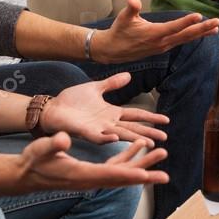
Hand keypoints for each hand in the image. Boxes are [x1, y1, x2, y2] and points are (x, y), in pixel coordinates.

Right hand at [16, 133, 168, 191]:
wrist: (26, 174)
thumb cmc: (33, 162)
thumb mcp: (40, 151)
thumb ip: (53, 145)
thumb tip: (63, 138)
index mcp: (82, 175)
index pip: (110, 176)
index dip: (129, 176)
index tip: (147, 176)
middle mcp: (91, 180)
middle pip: (123, 178)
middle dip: (144, 175)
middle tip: (166, 175)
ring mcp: (92, 177)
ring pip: (123, 172)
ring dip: (142, 164)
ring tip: (161, 154)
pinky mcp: (91, 172)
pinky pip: (116, 166)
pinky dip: (129, 157)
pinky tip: (139, 147)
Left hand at [43, 72, 169, 145]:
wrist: (52, 108)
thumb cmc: (72, 101)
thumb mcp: (96, 88)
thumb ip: (112, 84)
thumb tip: (129, 75)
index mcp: (111, 112)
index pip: (136, 115)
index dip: (151, 117)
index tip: (166, 121)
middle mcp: (108, 123)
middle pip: (133, 128)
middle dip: (149, 133)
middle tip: (165, 138)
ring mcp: (98, 129)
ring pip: (121, 135)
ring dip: (134, 139)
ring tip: (149, 143)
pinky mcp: (85, 132)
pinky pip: (98, 137)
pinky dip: (107, 138)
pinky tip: (117, 138)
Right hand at [93, 0, 218, 63]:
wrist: (113, 50)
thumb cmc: (119, 32)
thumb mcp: (122, 18)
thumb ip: (130, 8)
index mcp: (153, 34)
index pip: (173, 27)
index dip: (186, 22)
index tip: (199, 16)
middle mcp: (161, 42)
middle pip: (185, 35)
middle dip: (202, 29)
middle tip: (217, 23)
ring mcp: (164, 46)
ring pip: (186, 39)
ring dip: (201, 33)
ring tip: (216, 28)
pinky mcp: (164, 47)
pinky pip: (182, 41)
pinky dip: (194, 37)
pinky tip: (203, 33)